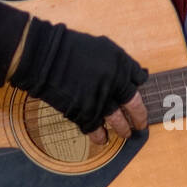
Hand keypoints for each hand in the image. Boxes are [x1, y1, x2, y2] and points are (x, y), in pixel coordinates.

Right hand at [8, 17, 148, 137]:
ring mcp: (100, 99)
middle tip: (140, 124)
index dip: (139, 88)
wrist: (46, 57)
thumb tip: (135, 75)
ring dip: (122, 130)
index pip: (139, 80)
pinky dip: (99, 136)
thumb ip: (119, 62)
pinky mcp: (84, 112)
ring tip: (125, 134)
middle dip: (139, 117)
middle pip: (134, 105)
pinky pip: (95, 128)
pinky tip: (101, 139)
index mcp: (121, 65)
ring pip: (117, 121)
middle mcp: (115, 83)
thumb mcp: (102, 48)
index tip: (139, 93)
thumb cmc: (71, 48)